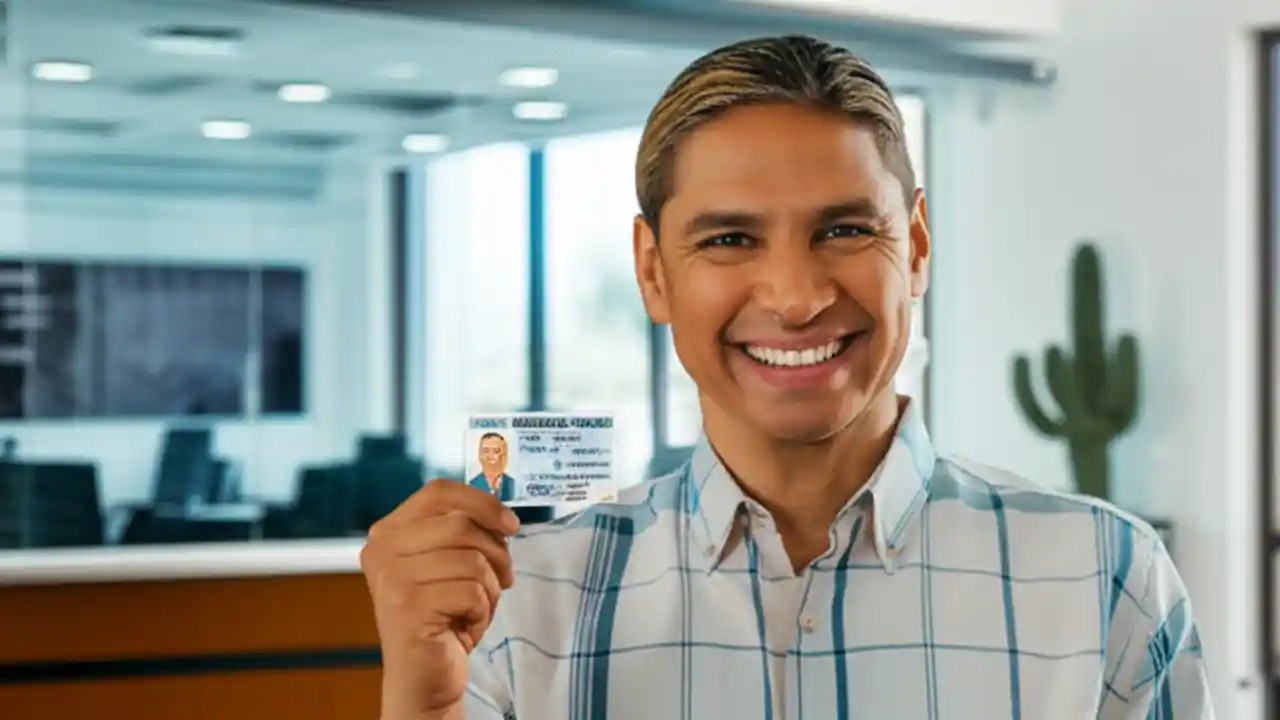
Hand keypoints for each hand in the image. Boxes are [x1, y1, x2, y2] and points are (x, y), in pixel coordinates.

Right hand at [361, 479, 519, 719]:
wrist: (424, 676)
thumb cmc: (442, 615)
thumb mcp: (451, 563)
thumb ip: (466, 533)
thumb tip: (503, 519)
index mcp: (389, 531)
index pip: (438, 491)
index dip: (481, 502)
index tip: (510, 524)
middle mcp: (382, 549)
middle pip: (461, 524)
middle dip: (495, 554)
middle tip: (501, 581)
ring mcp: (392, 578)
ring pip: (472, 559)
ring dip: (490, 589)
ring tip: (476, 609)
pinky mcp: (408, 606)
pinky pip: (472, 591)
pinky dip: (482, 612)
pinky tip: (465, 627)